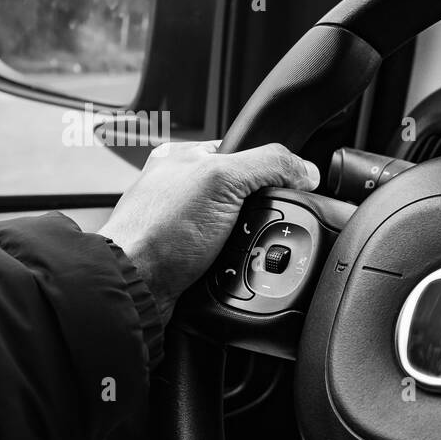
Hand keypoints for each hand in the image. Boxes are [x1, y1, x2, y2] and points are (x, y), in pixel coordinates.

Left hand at [100, 140, 318, 322]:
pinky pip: (230, 255)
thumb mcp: (222, 181)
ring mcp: (185, 224)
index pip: (246, 153)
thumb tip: (306, 169)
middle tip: (253, 224)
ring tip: (239, 248)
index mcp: (185, 155)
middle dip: (260, 212)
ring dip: (249, 241)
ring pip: (241, 228)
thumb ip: (268, 165)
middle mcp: (183, 187)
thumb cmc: (157, 232)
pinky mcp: (189, 256)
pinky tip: (231, 264)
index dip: (269, 171)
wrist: (135, 287)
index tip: (284, 188)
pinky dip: (237, 262)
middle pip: (248, 193)